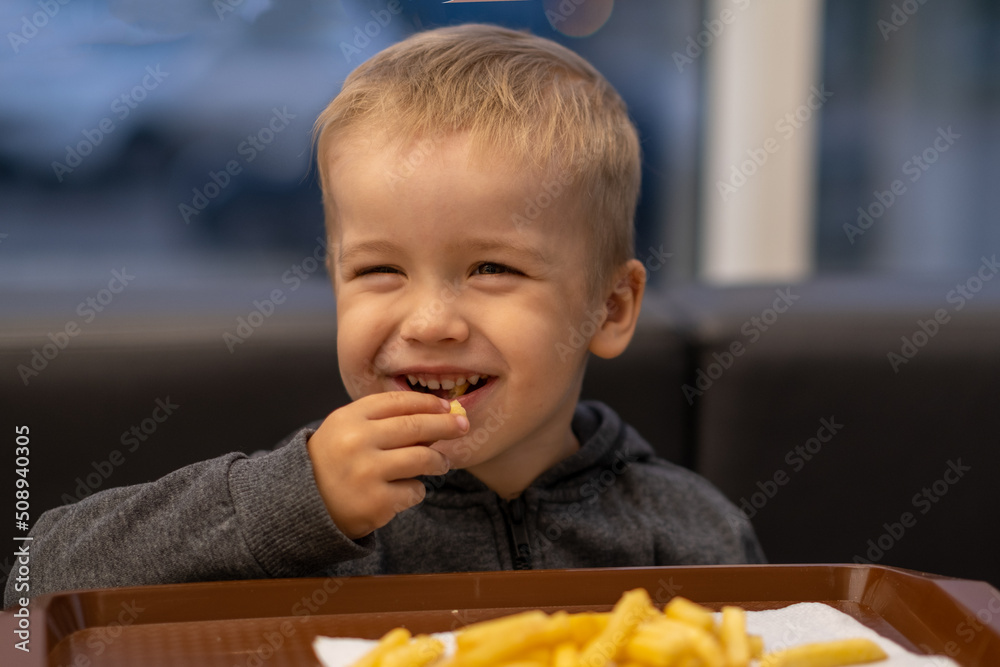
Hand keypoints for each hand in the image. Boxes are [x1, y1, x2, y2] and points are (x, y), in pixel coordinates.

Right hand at [307, 392, 468, 538]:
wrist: (302, 507)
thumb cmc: (332, 463)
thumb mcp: (345, 430)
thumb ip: (382, 420)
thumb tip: (436, 414)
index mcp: (348, 419)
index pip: (398, 403)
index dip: (427, 403)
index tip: (446, 406)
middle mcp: (357, 442)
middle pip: (416, 427)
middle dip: (446, 425)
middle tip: (463, 426)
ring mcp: (367, 473)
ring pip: (423, 459)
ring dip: (438, 461)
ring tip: (441, 464)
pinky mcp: (377, 503)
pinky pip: (415, 490)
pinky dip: (415, 490)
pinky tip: (403, 491)